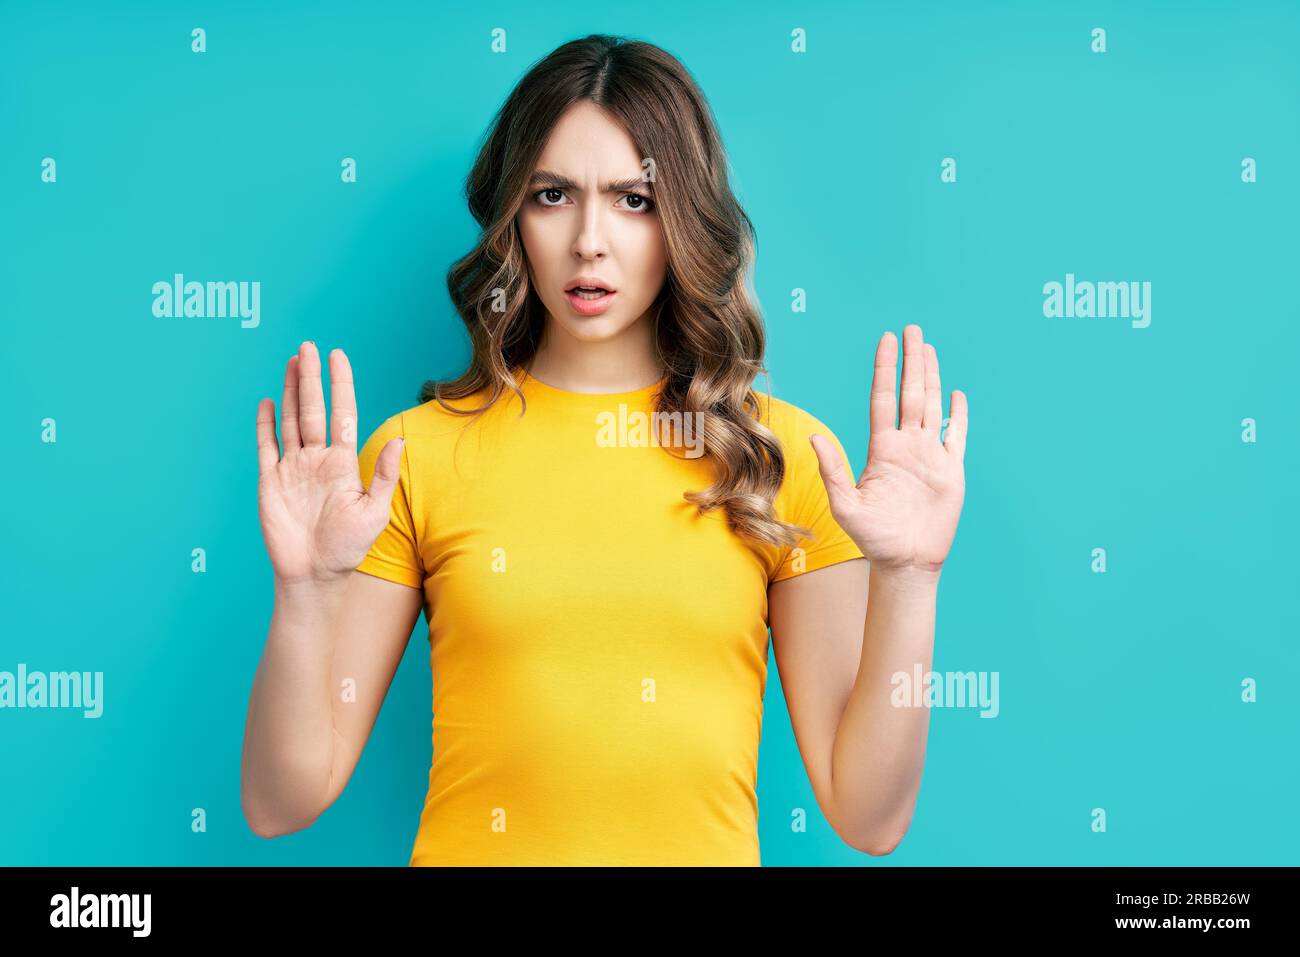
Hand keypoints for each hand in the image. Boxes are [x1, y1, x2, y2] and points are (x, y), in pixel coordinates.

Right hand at [255, 342, 404, 586]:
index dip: (340, 384)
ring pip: (290, 421)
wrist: (315, 574)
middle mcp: (318, 459)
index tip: (337, 356)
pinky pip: (266, 446)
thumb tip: (399, 441)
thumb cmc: (349, 547)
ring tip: (292, 362)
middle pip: (313, 409)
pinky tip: (267, 402)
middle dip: (311, 378)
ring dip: (290, 391)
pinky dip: (265, 424)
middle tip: (308, 346)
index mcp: (343, 462)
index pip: (342, 413)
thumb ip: (384, 476)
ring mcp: (293, 468)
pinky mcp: (270, 481)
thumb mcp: (374, 512)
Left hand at [809, 325, 967, 574]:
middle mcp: (907, 447)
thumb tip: (814, 436)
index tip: (886, 341)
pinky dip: (958, 415)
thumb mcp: (846, 504)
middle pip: (910, 394)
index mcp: (883, 450)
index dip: (885, 370)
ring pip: (933, 406)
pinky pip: (956, 436)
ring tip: (929, 349)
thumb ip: (832, 470)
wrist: (906, 562)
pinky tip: (956, 394)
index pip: (884, 399)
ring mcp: (930, 457)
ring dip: (932, 377)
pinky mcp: (951, 471)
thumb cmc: (873, 538)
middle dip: (911, 362)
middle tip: (911, 330)